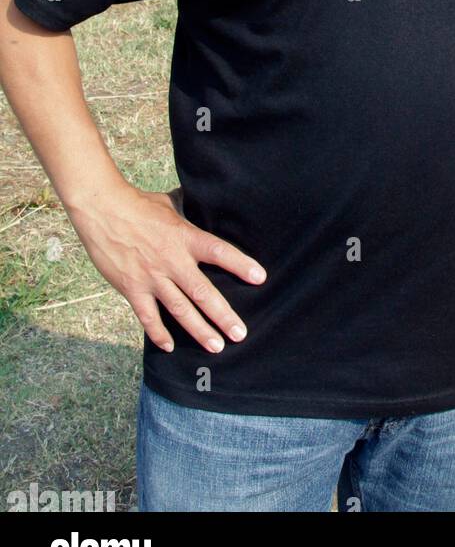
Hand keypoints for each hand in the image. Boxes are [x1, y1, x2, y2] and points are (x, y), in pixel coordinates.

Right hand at [71, 180, 265, 353]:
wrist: (102, 210)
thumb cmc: (139, 204)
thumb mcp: (170, 203)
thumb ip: (190, 208)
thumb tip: (207, 199)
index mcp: (185, 237)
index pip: (219, 252)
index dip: (240, 264)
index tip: (259, 278)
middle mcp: (172, 260)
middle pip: (202, 292)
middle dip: (223, 315)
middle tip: (240, 334)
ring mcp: (152, 277)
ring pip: (179, 310)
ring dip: (199, 330)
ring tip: (216, 347)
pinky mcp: (131, 288)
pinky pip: (147, 316)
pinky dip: (158, 333)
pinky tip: (169, 347)